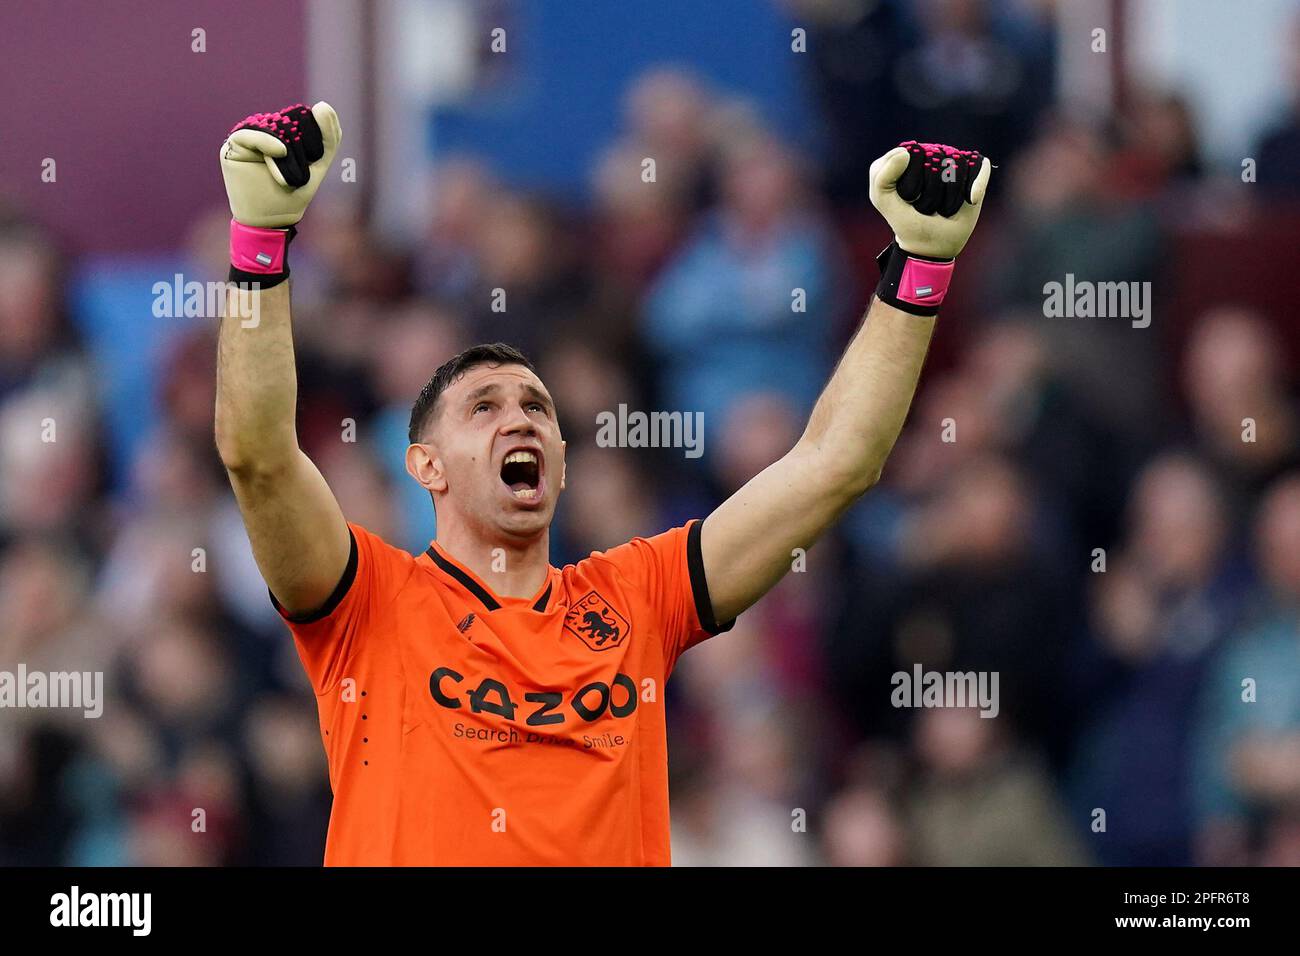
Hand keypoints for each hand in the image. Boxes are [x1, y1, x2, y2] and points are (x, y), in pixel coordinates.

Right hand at [220, 101, 341, 228]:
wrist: (273, 217)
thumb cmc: (294, 192)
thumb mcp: (319, 164)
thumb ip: (329, 136)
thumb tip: (322, 105)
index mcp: (284, 132)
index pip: (301, 118)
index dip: (314, 136)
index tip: (317, 158)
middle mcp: (264, 131)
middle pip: (287, 123)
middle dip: (300, 148)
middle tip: (301, 173)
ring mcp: (247, 137)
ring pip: (270, 128)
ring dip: (286, 152)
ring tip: (288, 176)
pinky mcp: (233, 147)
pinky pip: (248, 134)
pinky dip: (266, 142)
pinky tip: (280, 152)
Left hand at [869, 141, 990, 259]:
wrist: (932, 245)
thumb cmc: (907, 221)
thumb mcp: (883, 201)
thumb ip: (881, 176)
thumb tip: (904, 152)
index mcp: (910, 157)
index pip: (913, 155)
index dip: (911, 182)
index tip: (908, 200)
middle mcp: (933, 155)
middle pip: (936, 160)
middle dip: (930, 191)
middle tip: (925, 206)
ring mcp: (955, 162)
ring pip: (958, 164)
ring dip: (949, 194)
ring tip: (941, 206)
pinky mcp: (975, 170)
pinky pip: (979, 166)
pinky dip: (975, 185)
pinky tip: (968, 199)